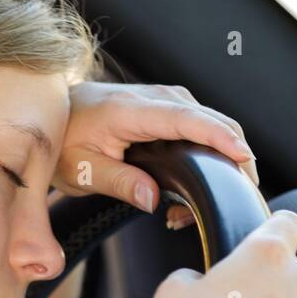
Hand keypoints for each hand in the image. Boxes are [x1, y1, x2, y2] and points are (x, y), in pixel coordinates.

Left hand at [52, 82, 259, 230]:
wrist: (54, 114)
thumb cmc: (63, 142)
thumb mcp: (83, 171)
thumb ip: (119, 183)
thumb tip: (154, 200)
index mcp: (130, 110)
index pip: (186, 119)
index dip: (218, 137)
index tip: (243, 157)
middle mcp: (153, 97)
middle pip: (211, 118)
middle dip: (233, 155)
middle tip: (236, 197)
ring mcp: (163, 98)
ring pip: (210, 121)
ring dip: (220, 156)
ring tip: (207, 199)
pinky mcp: (166, 106)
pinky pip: (199, 123)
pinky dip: (210, 149)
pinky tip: (198, 182)